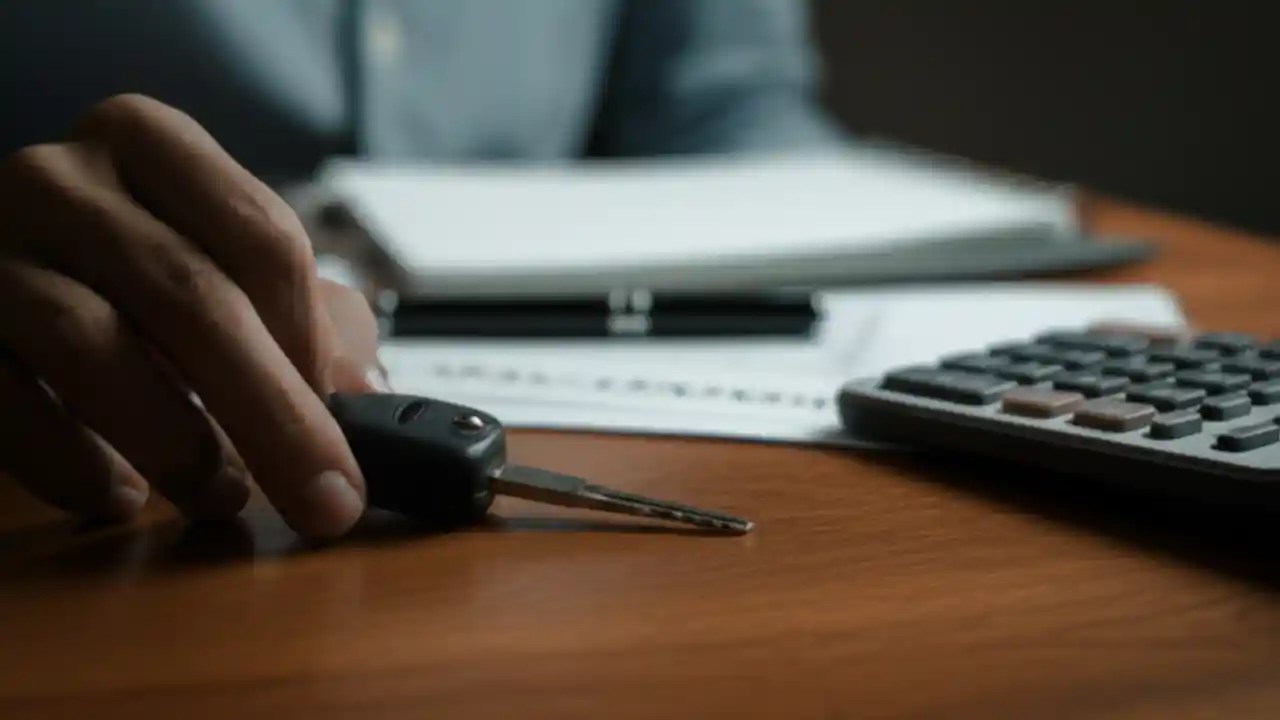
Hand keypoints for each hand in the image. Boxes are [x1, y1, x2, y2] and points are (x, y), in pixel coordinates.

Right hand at [0, 94, 385, 539]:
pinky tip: (119, 496)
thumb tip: (365, 400)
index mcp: (153, 145)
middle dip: (274, 414)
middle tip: (324, 503)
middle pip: (191, 297)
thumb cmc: (138, 275)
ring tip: (223, 497)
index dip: (309, 340)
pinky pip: (8, 403)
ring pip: (92, 345)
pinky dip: (71, 463)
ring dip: (176, 442)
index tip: (346, 419)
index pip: (260, 237)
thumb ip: (311, 321)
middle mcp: (63, 179)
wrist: (2, 275)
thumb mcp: (228, 266)